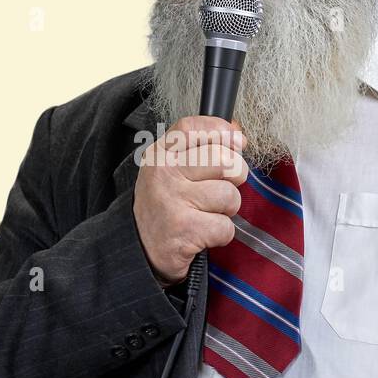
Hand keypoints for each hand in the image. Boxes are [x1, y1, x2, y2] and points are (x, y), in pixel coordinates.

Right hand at [132, 115, 248, 287]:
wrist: (140, 249)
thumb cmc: (165, 205)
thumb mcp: (172, 169)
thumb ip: (202, 146)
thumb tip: (237, 131)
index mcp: (160, 154)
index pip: (193, 128)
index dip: (221, 131)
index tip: (237, 142)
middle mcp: (163, 174)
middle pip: (224, 160)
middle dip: (236, 175)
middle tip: (222, 187)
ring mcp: (172, 201)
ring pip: (229, 195)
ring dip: (227, 209)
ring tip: (207, 213)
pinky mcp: (184, 230)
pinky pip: (226, 226)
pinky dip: (221, 234)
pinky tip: (203, 234)